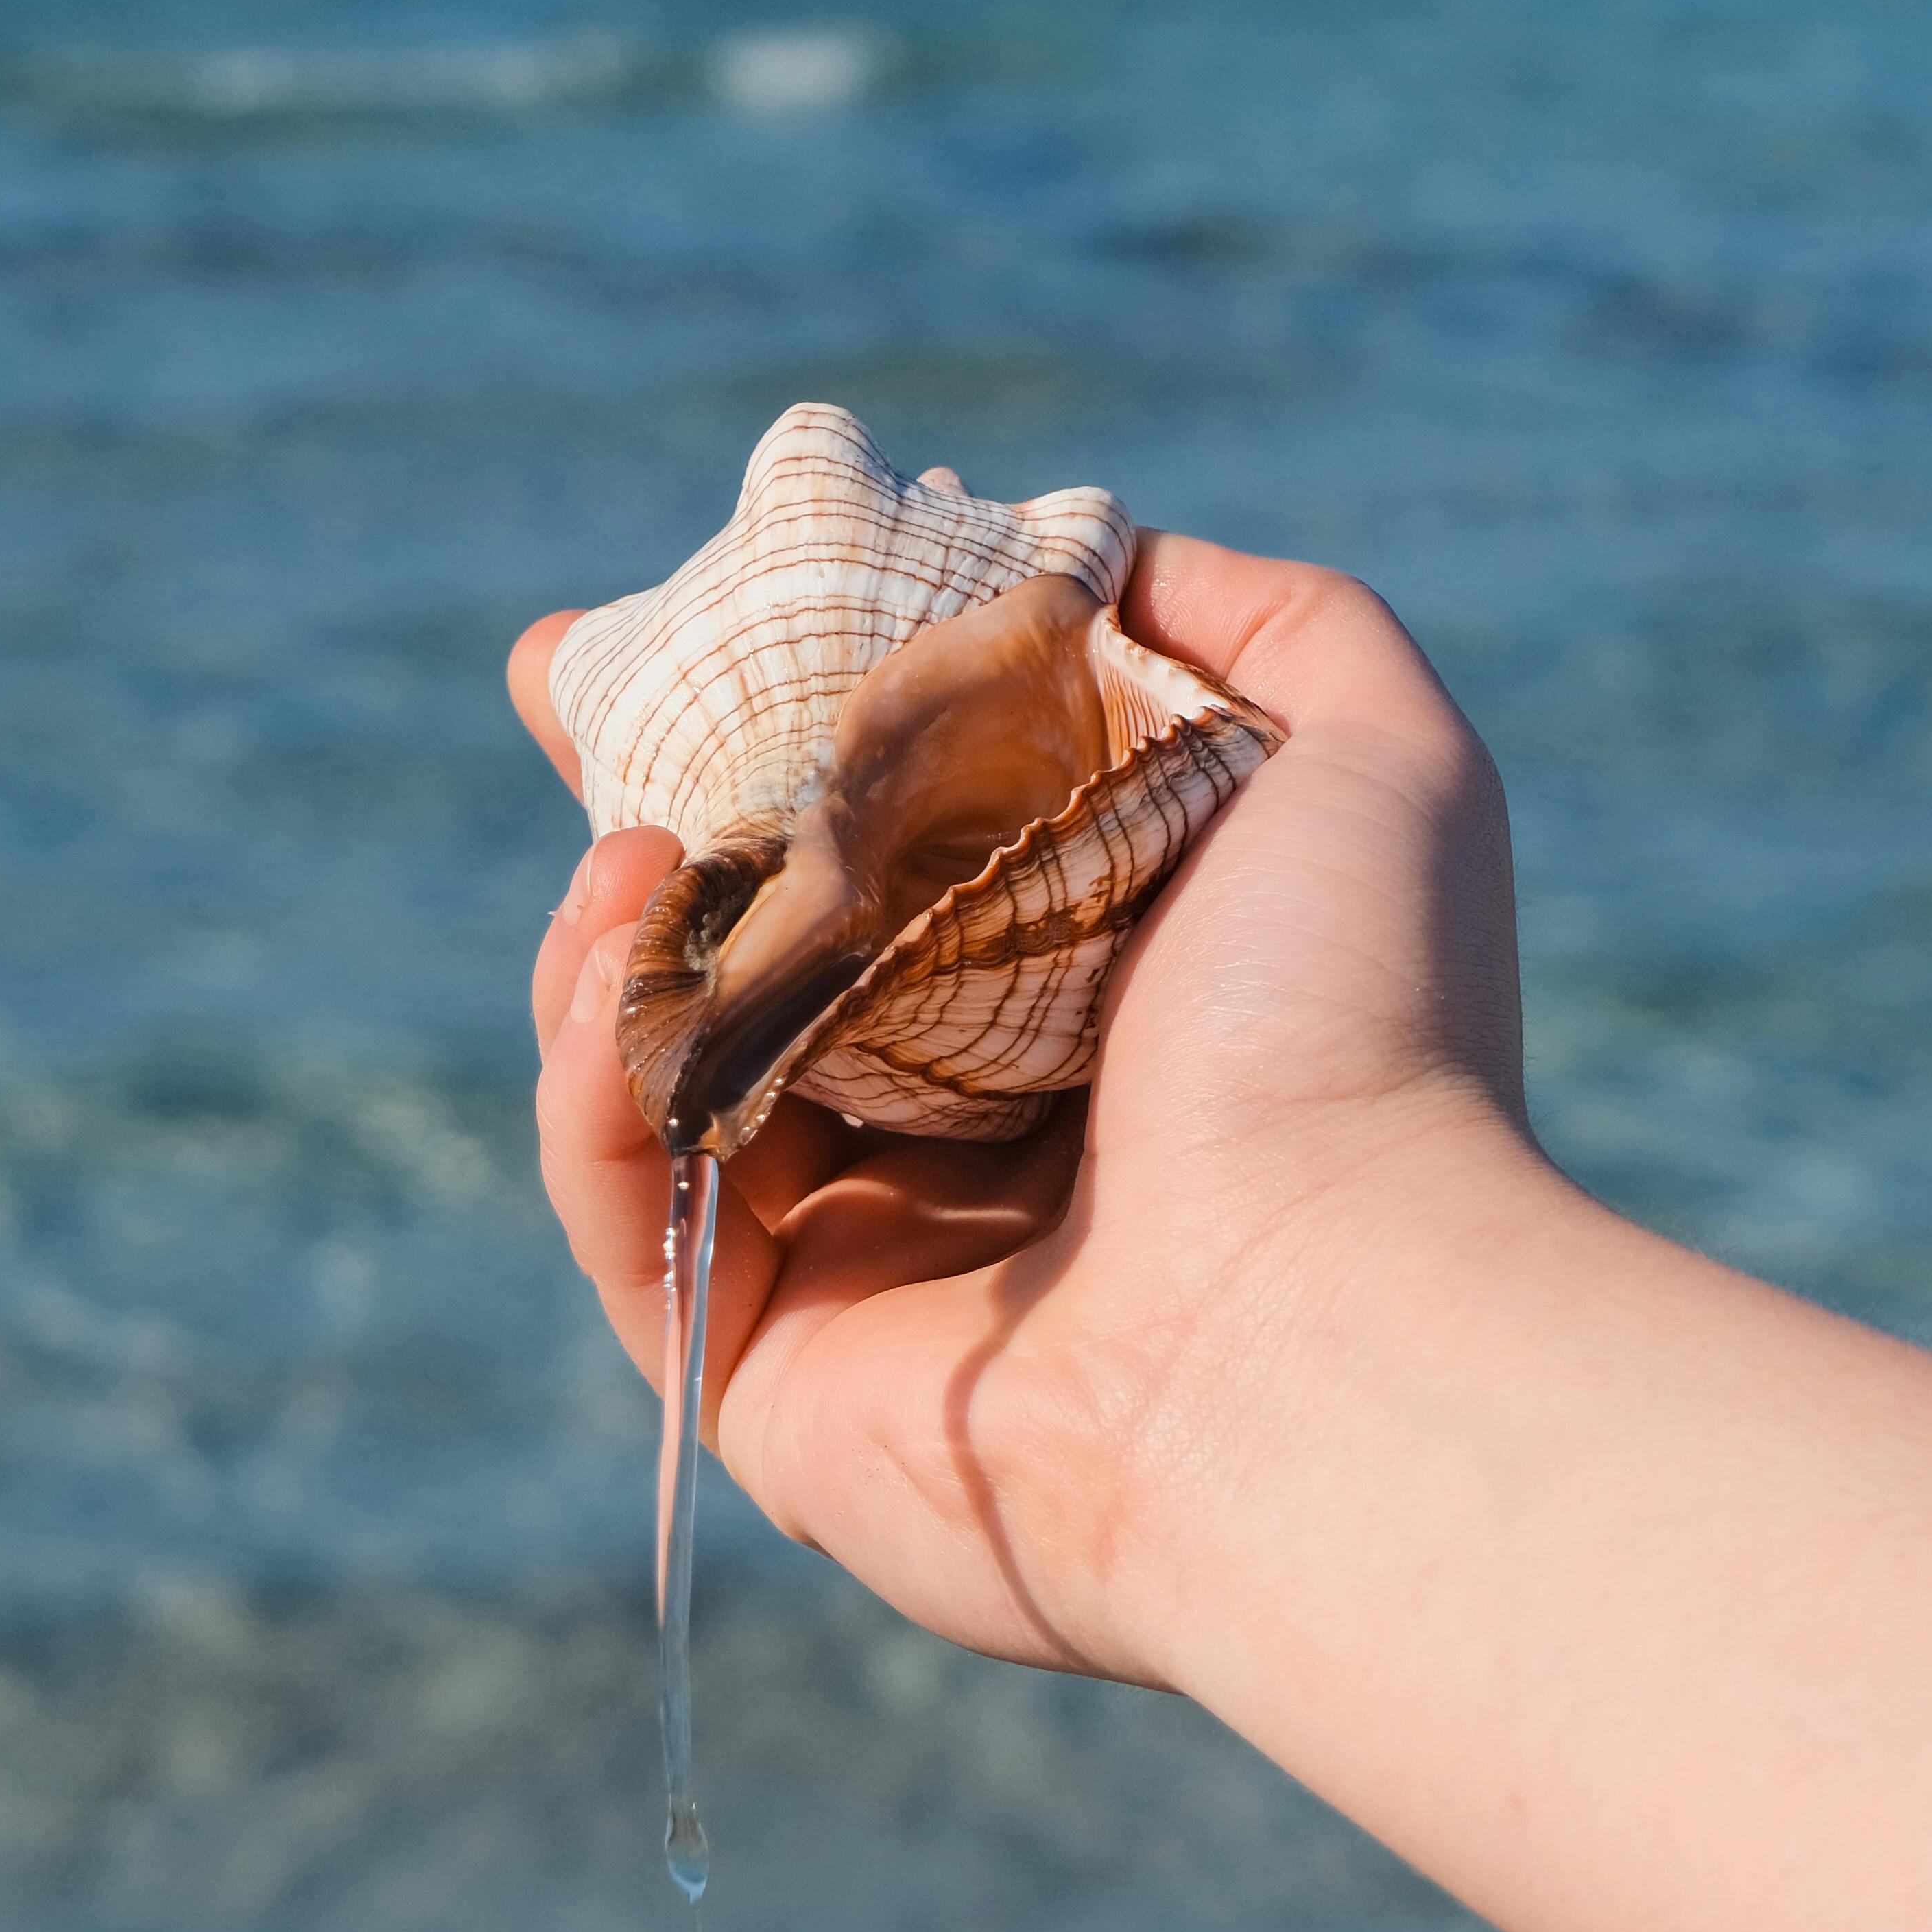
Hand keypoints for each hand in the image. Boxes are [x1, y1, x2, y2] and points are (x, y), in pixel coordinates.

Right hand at [509, 541, 1535, 1692]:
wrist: (1326, 1319)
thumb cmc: (1357, 1035)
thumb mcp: (1373, 754)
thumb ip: (1256, 619)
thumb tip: (1092, 551)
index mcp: (1089, 1017)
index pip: (890, 858)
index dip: (786, 735)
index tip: (694, 622)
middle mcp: (970, 1148)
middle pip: (750, 958)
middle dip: (637, 817)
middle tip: (558, 685)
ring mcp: (858, 1271)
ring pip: (663, 1076)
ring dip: (602, 942)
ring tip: (621, 844)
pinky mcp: (765, 1380)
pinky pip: (628, 1216)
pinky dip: (587, 1083)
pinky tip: (611, 960)